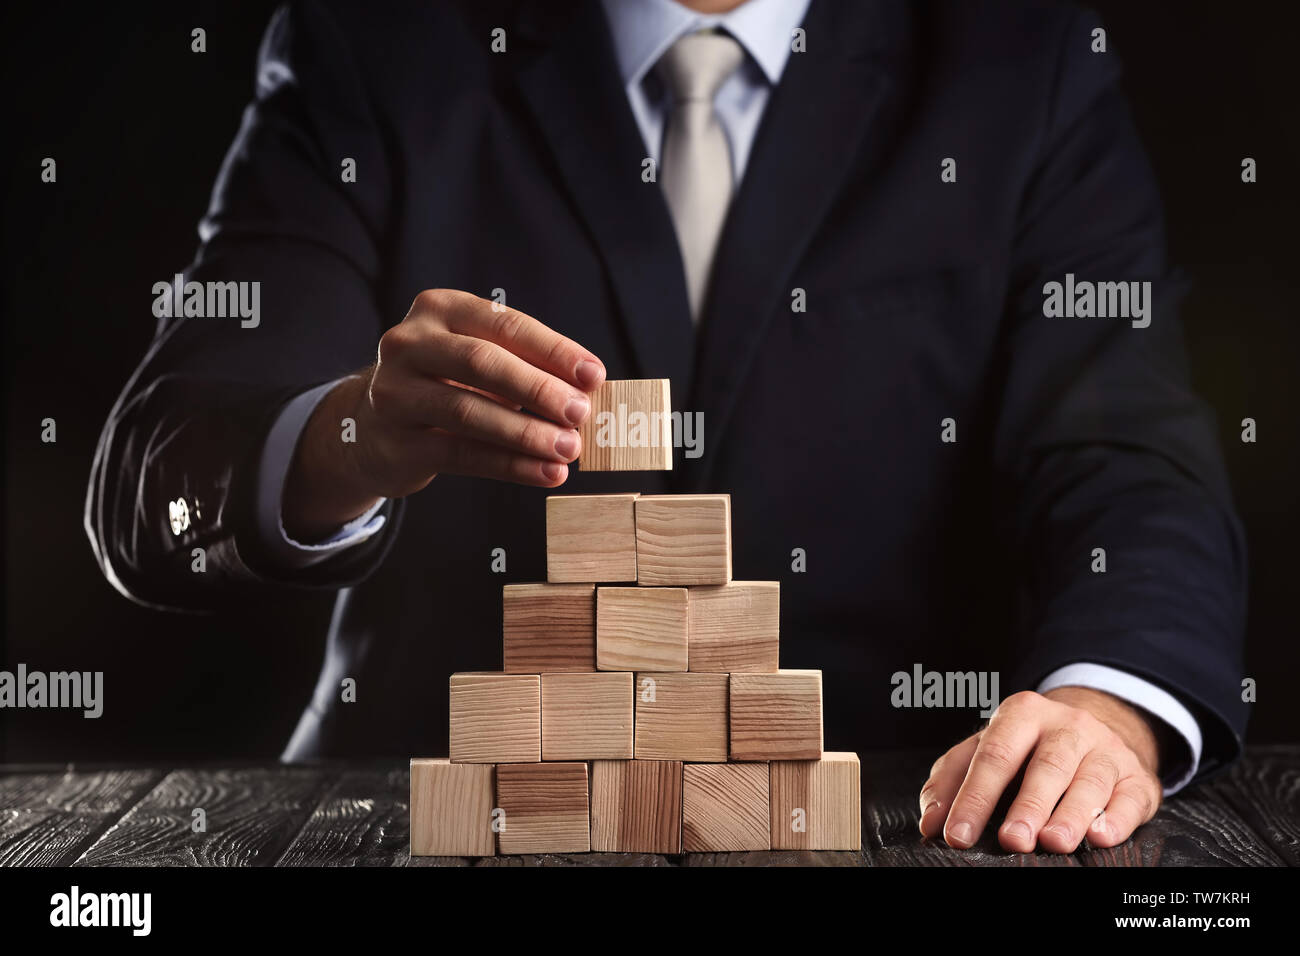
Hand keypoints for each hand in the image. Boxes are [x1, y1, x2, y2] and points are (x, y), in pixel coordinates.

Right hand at [283, 289, 604, 540]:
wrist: (375, 429)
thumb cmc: (447, 386)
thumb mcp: (479, 362)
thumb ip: (526, 368)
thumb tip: (588, 394)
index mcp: (440, 309)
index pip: (504, 323)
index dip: (553, 350)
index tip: (595, 375)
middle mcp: (409, 343)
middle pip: (481, 361)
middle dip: (538, 388)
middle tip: (580, 413)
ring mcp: (395, 392)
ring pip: (468, 411)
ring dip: (526, 433)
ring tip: (568, 449)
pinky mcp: (397, 442)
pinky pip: (461, 454)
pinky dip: (510, 466)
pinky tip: (544, 473)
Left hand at [918, 687, 1163, 852]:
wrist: (1096, 727)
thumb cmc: (1027, 748)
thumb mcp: (985, 749)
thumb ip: (950, 781)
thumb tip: (932, 822)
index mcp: (1022, 714)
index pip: (995, 756)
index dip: (974, 796)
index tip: (957, 833)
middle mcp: (1068, 725)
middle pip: (1047, 766)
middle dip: (1028, 805)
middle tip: (1012, 840)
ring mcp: (1106, 749)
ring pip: (1090, 781)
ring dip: (1072, 815)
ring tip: (1053, 841)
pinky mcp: (1137, 777)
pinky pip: (1130, 797)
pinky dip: (1116, 818)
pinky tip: (1100, 835)